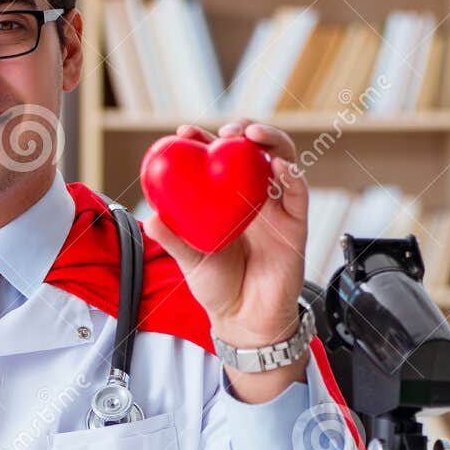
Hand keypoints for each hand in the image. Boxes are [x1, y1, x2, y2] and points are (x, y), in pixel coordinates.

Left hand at [142, 120, 307, 401]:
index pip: (215, 160)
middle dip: (243, 130)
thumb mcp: (189, 261)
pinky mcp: (296, 224)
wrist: (246, 319)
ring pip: (281, 161)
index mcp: (224, 199)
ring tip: (253, 135)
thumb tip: (151, 218)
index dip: (202, 140)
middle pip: (253, 151)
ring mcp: (275, 208)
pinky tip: (278, 167)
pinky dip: (291, 176)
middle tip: (229, 130)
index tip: (185, 131)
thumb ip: (173, 240)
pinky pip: (298, 195)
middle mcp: (251, 197)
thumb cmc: (218, 286)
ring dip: (270, 142)